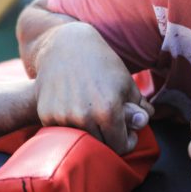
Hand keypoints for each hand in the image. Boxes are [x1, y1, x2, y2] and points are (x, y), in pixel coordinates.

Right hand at [34, 23, 153, 153]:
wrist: (65, 45)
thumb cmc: (101, 62)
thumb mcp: (125, 81)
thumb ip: (139, 107)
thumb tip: (143, 122)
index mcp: (108, 111)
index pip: (120, 146)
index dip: (127, 141)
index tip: (127, 133)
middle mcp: (84, 117)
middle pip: (100, 145)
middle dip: (109, 137)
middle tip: (110, 123)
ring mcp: (63, 117)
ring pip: (81, 140)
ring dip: (89, 132)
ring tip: (92, 113)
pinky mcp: (46, 114)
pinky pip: (62, 131)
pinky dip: (69, 125)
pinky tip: (73, 107)